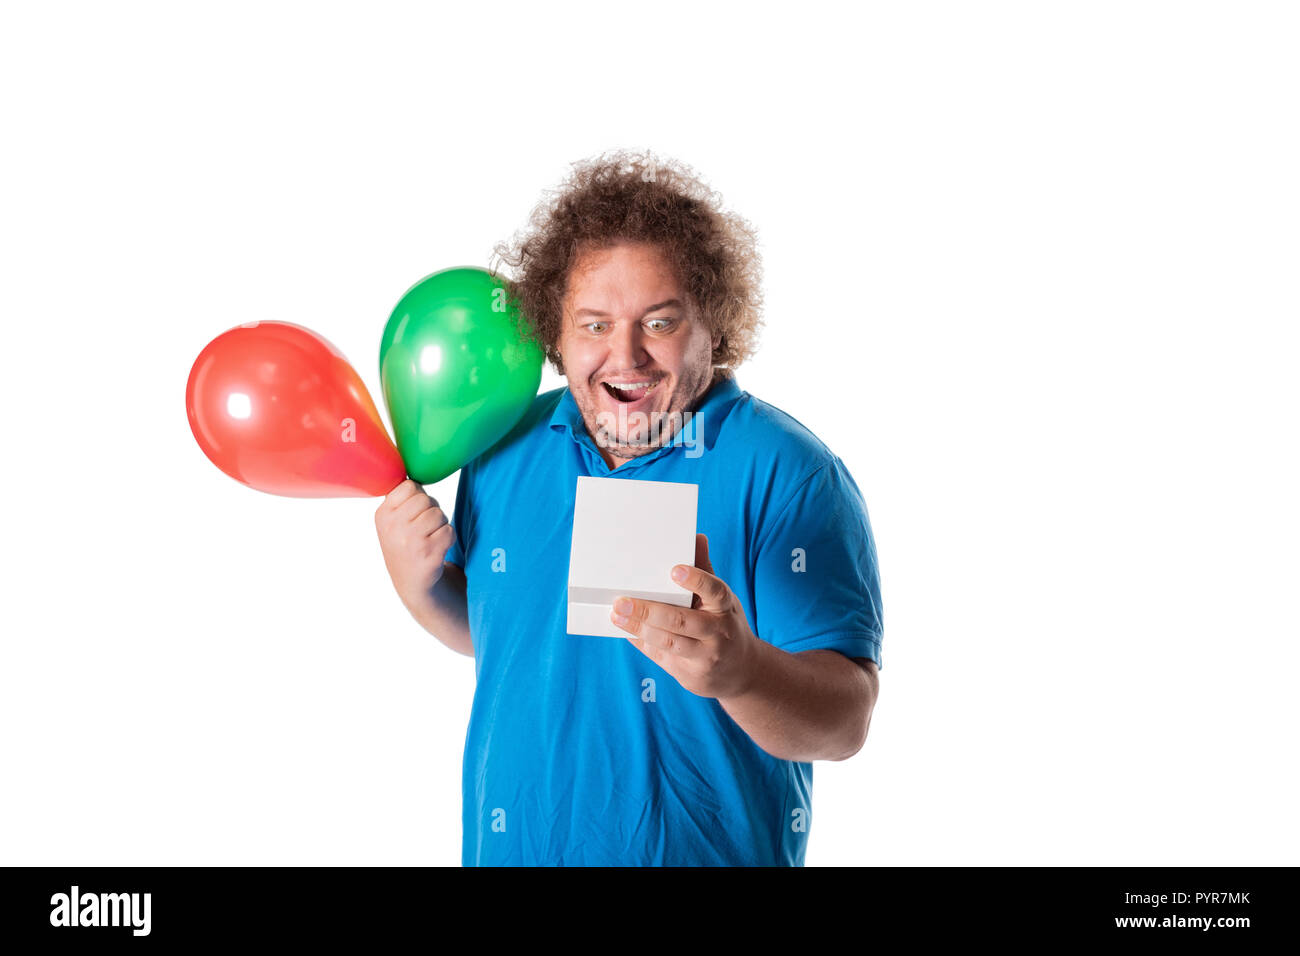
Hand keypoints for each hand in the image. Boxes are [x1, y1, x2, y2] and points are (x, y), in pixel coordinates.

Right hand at [374, 479, 456, 611]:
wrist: (413, 582)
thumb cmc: (406, 543)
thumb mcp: (393, 520)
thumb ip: (402, 497)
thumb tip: (419, 462)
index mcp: (382, 515)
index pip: (410, 486)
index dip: (419, 497)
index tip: (414, 514)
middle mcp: (392, 528)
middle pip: (426, 499)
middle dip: (432, 511)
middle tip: (425, 529)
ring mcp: (409, 541)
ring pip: (439, 514)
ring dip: (441, 524)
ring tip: (430, 538)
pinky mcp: (428, 554)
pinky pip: (449, 531)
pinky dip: (448, 538)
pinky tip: (437, 548)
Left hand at [610, 534, 760, 698]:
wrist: (741, 672)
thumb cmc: (724, 624)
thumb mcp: (722, 600)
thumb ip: (704, 572)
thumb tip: (697, 538)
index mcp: (725, 607)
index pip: (714, 591)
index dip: (696, 580)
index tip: (674, 570)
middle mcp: (718, 632)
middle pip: (681, 620)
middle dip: (649, 611)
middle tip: (622, 601)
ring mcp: (705, 656)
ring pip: (668, 642)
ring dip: (639, 628)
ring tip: (616, 616)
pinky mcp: (691, 674)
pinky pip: (661, 657)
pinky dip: (642, 642)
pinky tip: (624, 631)